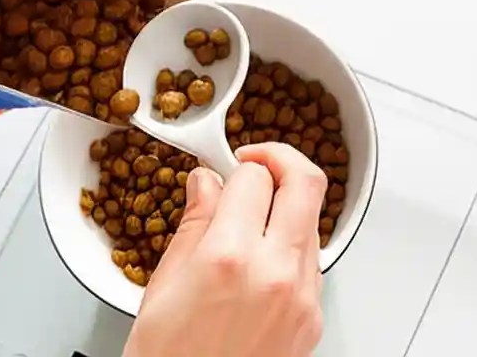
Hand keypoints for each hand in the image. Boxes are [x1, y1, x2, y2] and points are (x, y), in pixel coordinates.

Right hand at [125, 143, 328, 356]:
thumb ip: (193, 225)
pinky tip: (262, 259)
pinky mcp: (314, 317)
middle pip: (307, 181)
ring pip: (313, 220)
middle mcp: (275, 272)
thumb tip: (205, 184)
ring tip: (253, 217)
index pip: (253, 176)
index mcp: (229, 258)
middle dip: (282, 160)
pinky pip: (312, 261)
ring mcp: (303, 296)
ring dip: (287, 206)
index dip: (234, 166)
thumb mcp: (162, 288)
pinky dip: (291, 246)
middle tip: (257, 163)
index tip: (222, 169)